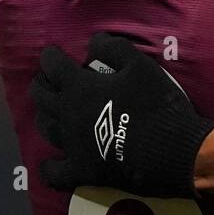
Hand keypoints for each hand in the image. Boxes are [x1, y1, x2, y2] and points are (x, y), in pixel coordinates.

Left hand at [32, 33, 213, 197]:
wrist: (172, 149)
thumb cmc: (156, 103)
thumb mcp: (141, 66)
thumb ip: (114, 49)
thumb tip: (93, 41)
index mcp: (79, 87)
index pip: (53, 66)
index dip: (50, 57)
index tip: (52, 53)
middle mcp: (67, 115)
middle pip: (41, 96)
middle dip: (42, 83)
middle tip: (49, 79)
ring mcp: (71, 145)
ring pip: (45, 128)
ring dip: (44, 116)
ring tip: (51, 111)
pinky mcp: (81, 172)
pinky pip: (54, 173)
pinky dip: (49, 167)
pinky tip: (51, 163)